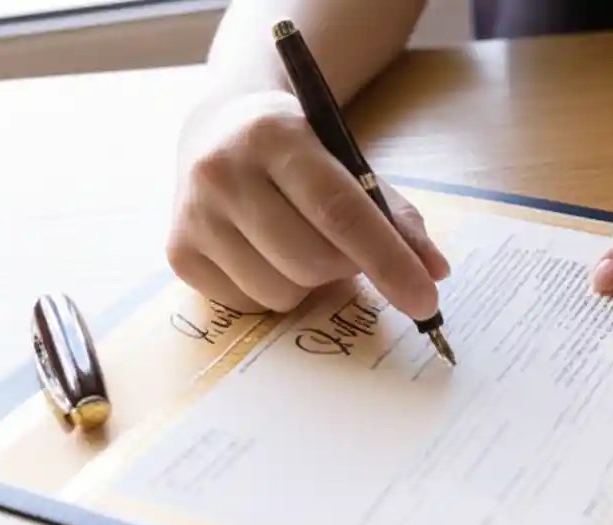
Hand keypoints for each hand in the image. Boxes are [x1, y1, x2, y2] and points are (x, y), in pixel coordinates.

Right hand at [166, 89, 448, 317]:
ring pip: (281, 292)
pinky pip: (249, 306)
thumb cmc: (297, 152)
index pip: (340, 212)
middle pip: (311, 262)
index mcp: (274, 135)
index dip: (388, 261)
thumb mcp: (347, 161)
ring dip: (310, 284)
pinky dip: (274, 293)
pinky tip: (268, 256)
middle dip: (347, 270)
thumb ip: (394, 214)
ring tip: (303, 246)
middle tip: (348, 251)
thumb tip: (433, 272)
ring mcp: (193, 215)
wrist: (217, 129)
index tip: (425, 301)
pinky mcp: (178, 253)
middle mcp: (222, 172)